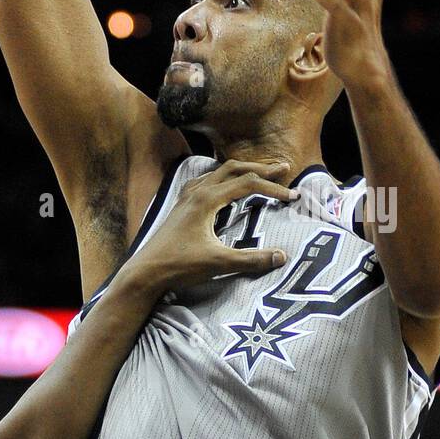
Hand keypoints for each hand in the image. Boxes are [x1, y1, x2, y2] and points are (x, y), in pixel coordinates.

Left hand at [126, 160, 297, 295]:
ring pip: (218, 173)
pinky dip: (222, 179)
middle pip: (233, 169)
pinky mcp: (182, 205)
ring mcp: (187, 196)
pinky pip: (206, 181)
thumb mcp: (219, 263)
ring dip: (241, 171)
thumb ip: (252, 259)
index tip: (293, 197)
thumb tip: (282, 256)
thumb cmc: (180, 265)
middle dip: (259, 168)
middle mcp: (197, 191)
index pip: (248, 184)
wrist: (146, 270)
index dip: (273, 188)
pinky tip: (224, 187)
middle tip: (282, 167)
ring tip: (259, 174)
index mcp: (208, 199)